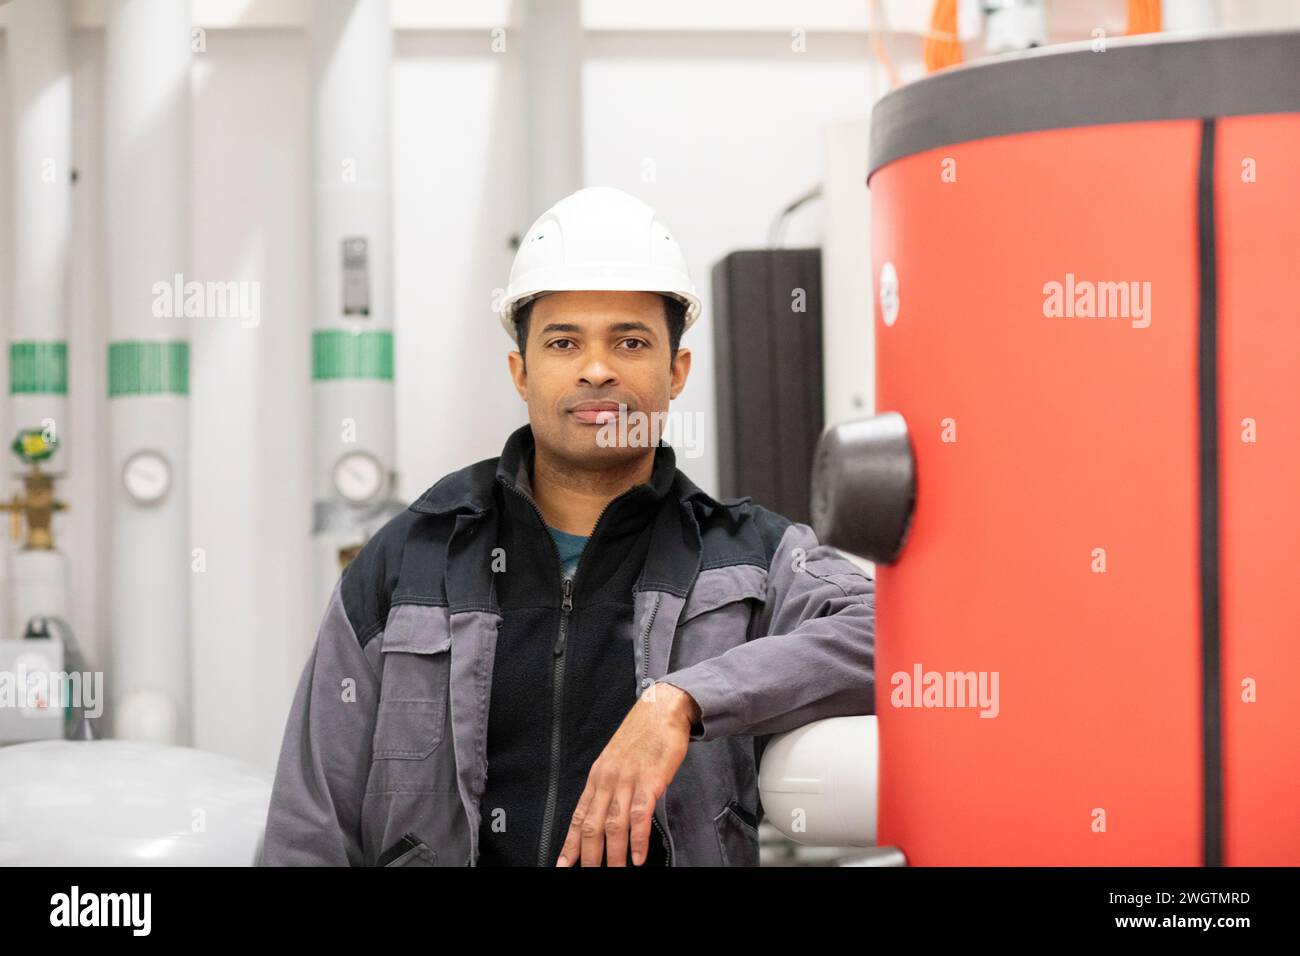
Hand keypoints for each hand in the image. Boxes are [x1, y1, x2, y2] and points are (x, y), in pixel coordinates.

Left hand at [555, 681, 700, 865]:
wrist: (662, 709)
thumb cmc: (642, 734)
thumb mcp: (616, 759)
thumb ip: (610, 785)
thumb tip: (606, 814)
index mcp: (597, 776)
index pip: (578, 815)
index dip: (570, 843)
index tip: (563, 864)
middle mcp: (607, 779)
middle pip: (591, 825)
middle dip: (587, 855)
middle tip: (586, 874)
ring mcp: (627, 780)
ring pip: (613, 825)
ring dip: (613, 855)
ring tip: (615, 872)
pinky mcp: (650, 780)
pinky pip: (639, 816)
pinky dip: (637, 841)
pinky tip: (637, 858)